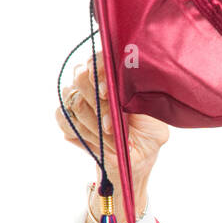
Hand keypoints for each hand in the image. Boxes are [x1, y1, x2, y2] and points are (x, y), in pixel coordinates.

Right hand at [57, 49, 169, 216]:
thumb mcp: (156, 125)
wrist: (132, 164)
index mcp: (118, 78)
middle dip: (97, 105)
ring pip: (73, 100)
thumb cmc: (148, 139)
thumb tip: (126, 95)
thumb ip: (143, 106)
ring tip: (110, 140)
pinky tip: (97, 143)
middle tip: (111, 126)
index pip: (101, 58)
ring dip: (93, 125)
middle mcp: (95, 83)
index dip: (100, 70)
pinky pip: (63, 117)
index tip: (108, 93)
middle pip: (82, 77)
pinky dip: (81, 133)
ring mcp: (78, 98)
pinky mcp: (67, 117)